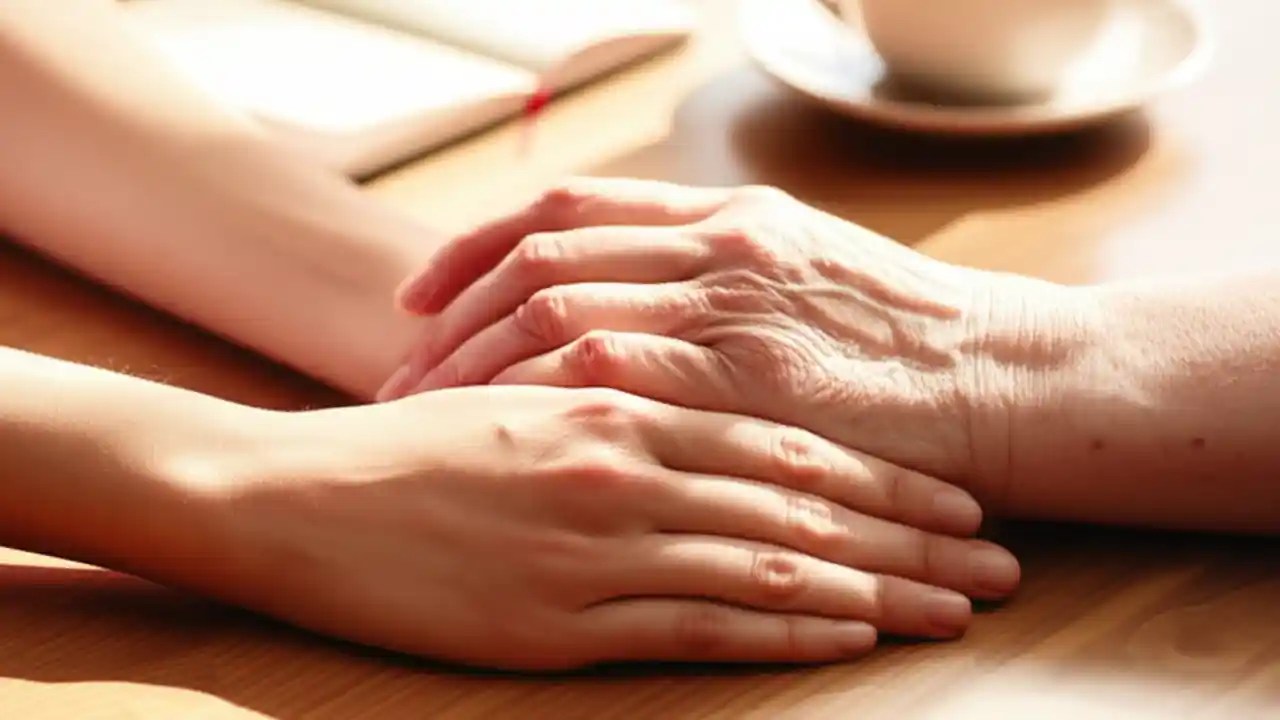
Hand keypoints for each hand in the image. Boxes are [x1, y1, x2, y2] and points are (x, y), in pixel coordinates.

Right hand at [218, 386, 1017, 669]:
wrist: (301, 499)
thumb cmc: (412, 447)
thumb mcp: (525, 397)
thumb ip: (620, 405)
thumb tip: (708, 432)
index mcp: (619, 404)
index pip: (785, 443)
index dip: (880, 476)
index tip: (952, 500)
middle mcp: (626, 467)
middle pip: (803, 503)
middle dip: (912, 536)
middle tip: (995, 560)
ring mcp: (598, 545)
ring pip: (772, 563)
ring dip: (876, 589)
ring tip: (953, 608)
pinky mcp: (561, 620)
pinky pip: (700, 623)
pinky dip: (785, 628)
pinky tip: (847, 637)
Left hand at [386, 178, 1095, 503]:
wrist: (1006, 378)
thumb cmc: (903, 340)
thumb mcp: (804, 276)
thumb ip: (714, 277)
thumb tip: (625, 300)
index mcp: (726, 215)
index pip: (568, 211)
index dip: (476, 247)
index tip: (419, 295)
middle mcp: (718, 243)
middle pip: (543, 258)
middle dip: (455, 315)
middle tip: (399, 368)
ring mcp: (733, 302)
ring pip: (560, 309)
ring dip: (478, 360)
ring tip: (425, 409)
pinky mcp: (751, 374)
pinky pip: (615, 371)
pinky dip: (543, 394)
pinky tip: (502, 430)